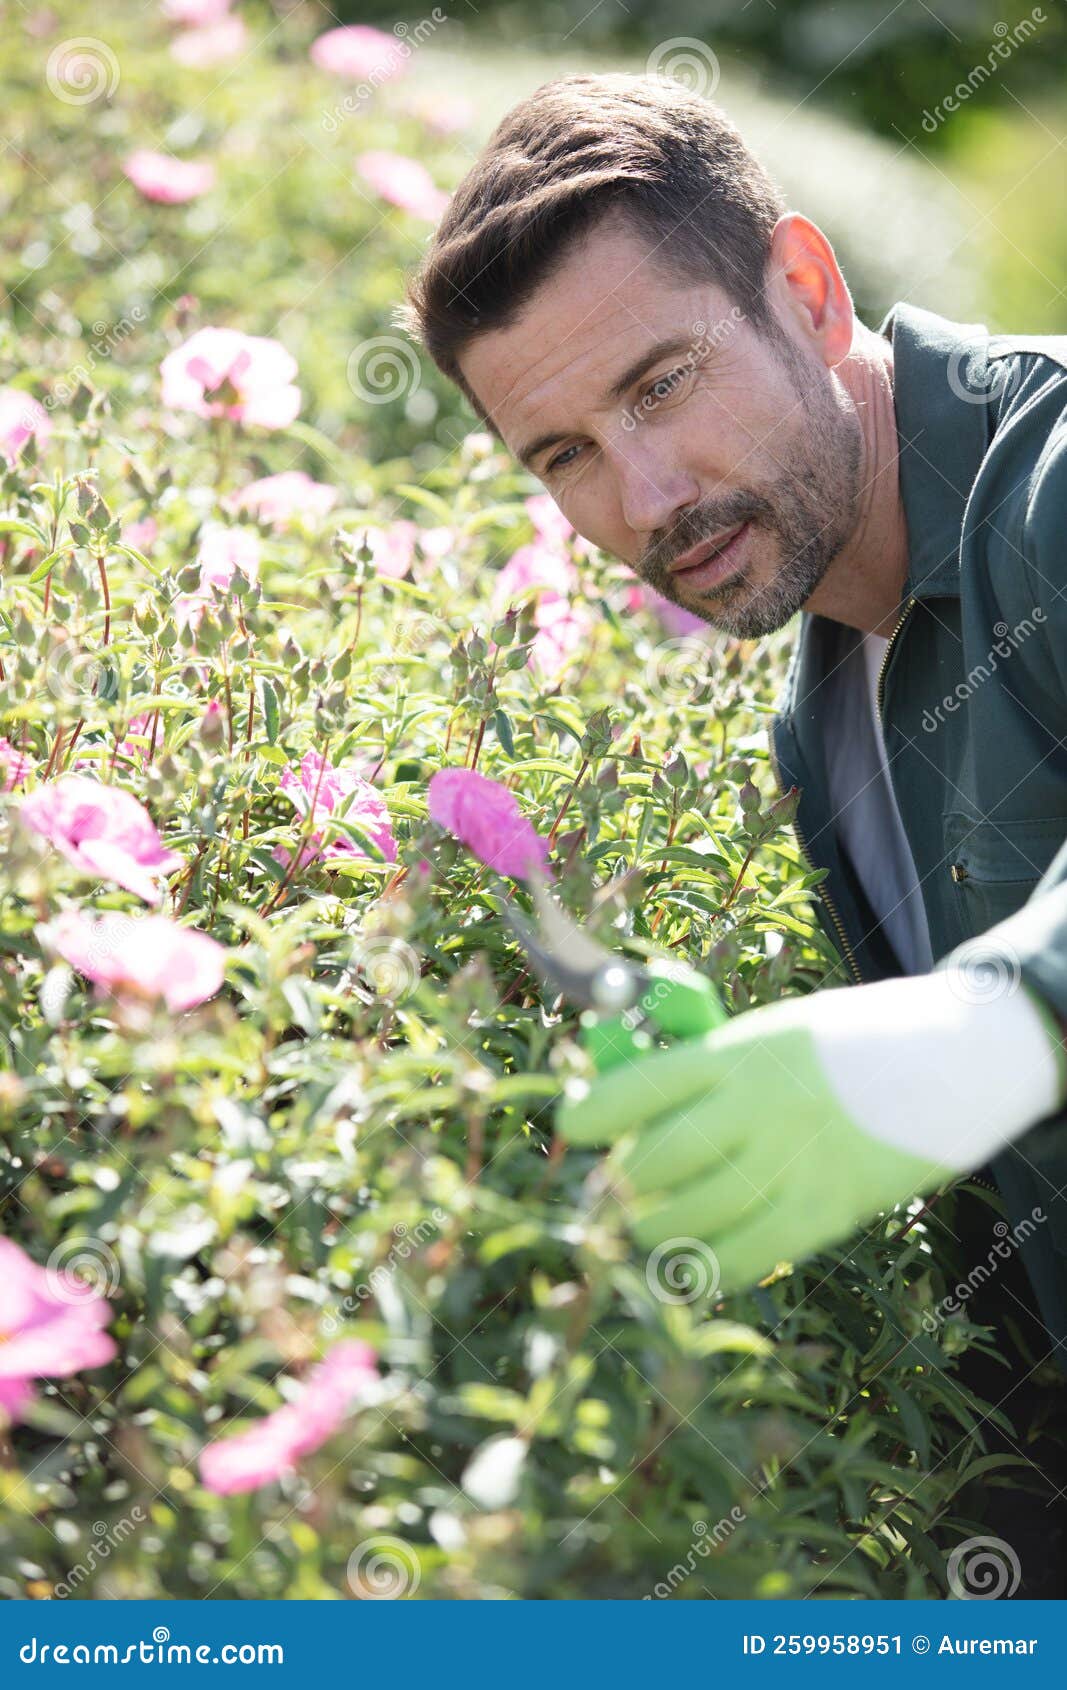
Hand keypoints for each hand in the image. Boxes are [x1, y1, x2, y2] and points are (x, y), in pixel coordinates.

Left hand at [557, 970, 1064, 1293]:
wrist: (949, 1061)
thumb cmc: (842, 1046)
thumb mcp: (771, 1034)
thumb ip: (708, 1069)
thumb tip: (634, 1105)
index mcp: (739, 1054)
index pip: (643, 1087)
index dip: (598, 1113)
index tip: (572, 1128)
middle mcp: (757, 1110)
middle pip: (657, 1164)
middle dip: (625, 1185)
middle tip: (621, 1192)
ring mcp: (791, 1164)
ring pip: (692, 1219)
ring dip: (655, 1233)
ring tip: (647, 1231)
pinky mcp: (824, 1212)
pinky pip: (744, 1258)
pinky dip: (710, 1268)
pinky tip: (700, 1264)